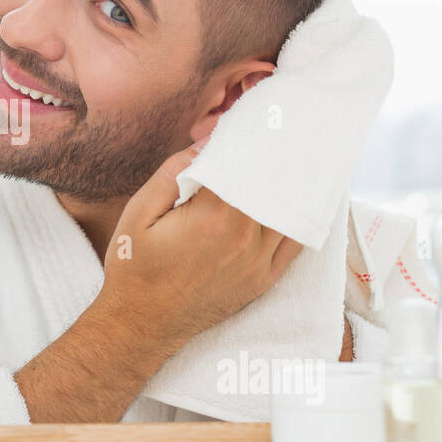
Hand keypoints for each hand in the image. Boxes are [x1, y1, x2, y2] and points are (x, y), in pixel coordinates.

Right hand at [94, 144, 303, 348]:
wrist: (141, 325)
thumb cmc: (134, 266)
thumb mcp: (139, 211)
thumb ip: (174, 173)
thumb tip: (208, 144)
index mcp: (214, 216)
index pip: (246, 164)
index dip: (254, 139)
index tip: (263, 117)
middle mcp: (245, 238)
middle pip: (273, 184)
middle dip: (278, 156)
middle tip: (289, 128)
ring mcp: (259, 262)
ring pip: (291, 211)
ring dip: (296, 183)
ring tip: (301, 155)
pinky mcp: (264, 280)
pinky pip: (296, 243)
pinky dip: (302, 218)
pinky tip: (307, 198)